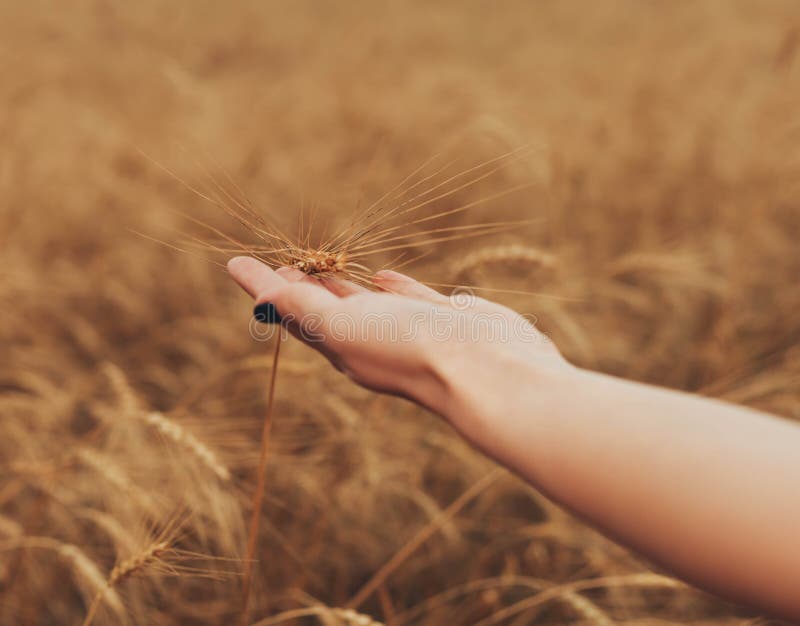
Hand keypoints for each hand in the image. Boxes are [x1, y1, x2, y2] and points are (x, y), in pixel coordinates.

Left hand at [226, 256, 569, 431]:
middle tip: (283, 265)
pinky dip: (392, 285)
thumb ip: (301, 309)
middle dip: (302, 288)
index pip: (291, 312)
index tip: (239, 265)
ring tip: (326, 269)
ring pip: (366, 303)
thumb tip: (260, 293)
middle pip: (324, 310)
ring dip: (343, 286)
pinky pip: (408, 296)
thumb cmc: (408, 348)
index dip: (266, 288)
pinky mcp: (444, 317)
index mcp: (340, 344)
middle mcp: (371, 339)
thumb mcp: (341, 327)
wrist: (484, 369)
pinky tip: (384, 275)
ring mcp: (410, 329)